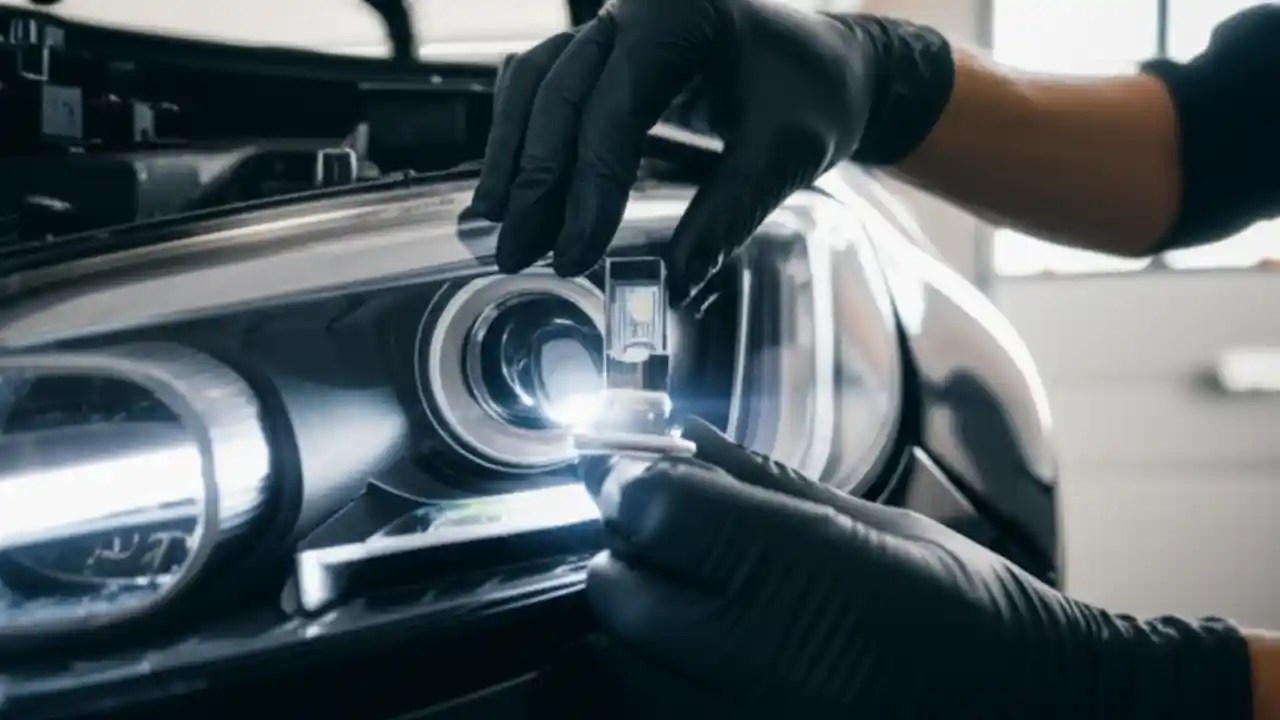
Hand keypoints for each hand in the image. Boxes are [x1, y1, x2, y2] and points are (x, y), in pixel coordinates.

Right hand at [464, 0, 877, 304]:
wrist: (831, 66)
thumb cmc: (814, 94)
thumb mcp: (783, 155)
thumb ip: (725, 216)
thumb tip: (674, 283)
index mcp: (679, 17)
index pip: (613, 110)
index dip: (587, 189)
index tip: (574, 254)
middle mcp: (634, 9)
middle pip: (558, 94)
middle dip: (534, 181)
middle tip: (517, 250)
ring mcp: (614, 25)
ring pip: (535, 82)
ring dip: (511, 154)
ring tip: (497, 220)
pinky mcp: (607, 50)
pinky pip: (542, 80)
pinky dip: (520, 128)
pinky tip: (510, 175)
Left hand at [578, 418, 1252, 718]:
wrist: (1036, 707)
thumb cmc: (969, 606)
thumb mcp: (877, 524)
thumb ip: (769, 484)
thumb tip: (691, 436)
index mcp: (807, 570)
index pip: (656, 513)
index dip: (633, 484)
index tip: (639, 475)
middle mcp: (767, 656)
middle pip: (619, 593)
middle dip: (627, 554)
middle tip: (667, 536)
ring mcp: (754, 719)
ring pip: (628, 665)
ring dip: (639, 622)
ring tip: (694, 598)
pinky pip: (666, 711)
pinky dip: (665, 678)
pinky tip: (711, 652)